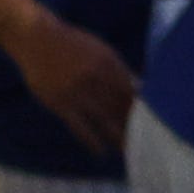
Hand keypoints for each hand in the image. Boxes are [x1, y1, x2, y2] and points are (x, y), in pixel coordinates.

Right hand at [12, 13, 139, 156]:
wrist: (39, 40)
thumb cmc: (73, 45)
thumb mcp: (100, 50)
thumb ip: (118, 69)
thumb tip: (139, 86)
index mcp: (108, 62)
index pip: (130, 89)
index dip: (142, 107)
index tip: (154, 121)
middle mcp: (94, 78)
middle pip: (119, 106)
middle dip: (133, 124)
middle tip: (147, 141)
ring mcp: (76, 92)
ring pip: (102, 118)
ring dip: (117, 135)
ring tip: (129, 151)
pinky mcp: (59, 104)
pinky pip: (79, 126)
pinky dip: (91, 140)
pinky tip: (101, 152)